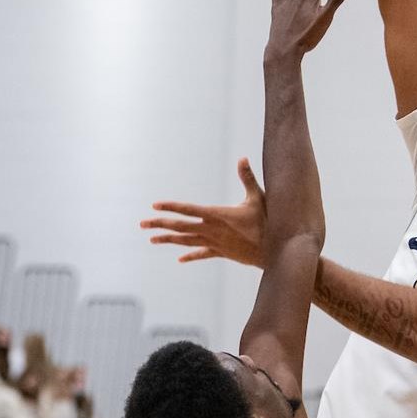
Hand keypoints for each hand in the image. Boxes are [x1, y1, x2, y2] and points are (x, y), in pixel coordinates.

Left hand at [141, 158, 266, 266]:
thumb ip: (247, 178)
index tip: (155, 205)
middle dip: (160, 224)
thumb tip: (242, 158)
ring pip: (186, 242)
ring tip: (152, 239)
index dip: (171, 206)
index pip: (188, 209)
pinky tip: (180, 259)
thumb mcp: (257, 198)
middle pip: (180, 227)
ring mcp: (214, 243)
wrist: (274, 251)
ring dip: (168, 240)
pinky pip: (202, 254)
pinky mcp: (221, 253)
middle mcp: (211, 230)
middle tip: (142, 224)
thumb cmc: (267, 222)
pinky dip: (191, 255)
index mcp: (217, 215)